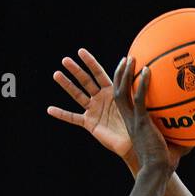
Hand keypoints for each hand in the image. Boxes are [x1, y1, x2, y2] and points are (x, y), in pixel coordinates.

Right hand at [48, 48, 134, 163]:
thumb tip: (144, 67)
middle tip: (65, 60)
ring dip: (66, 84)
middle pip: (85, 81)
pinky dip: (62, 114)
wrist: (133, 144)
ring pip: (77, 95)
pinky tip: (50, 109)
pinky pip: (73, 118)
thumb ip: (134, 87)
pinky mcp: (89, 123)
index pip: (98, 73)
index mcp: (111, 92)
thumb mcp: (135, 103)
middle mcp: (100, 99)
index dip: (90, 63)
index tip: (81, 51)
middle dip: (76, 70)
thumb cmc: (137, 124)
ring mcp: (93, 110)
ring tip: (56, 74)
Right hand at [112, 57, 186, 173]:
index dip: (125, 87)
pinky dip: (141, 84)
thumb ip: (185, 133)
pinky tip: (147, 71)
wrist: (158, 171)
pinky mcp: (141, 122)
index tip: (130, 72)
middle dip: (120, 74)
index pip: (125, 101)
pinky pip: (139, 99)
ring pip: (122, 92)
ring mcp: (134, 120)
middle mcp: (130, 120)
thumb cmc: (166, 162)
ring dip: (124, 74)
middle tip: (127, 58)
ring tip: (131, 58)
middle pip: (118, 92)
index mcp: (134, 123)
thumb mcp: (176, 143)